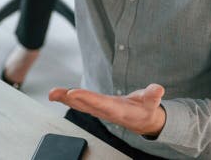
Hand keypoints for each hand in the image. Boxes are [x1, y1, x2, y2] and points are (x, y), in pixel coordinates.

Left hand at [48, 83, 166, 136]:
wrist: (144, 121)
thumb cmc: (147, 110)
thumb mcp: (153, 103)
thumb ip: (153, 96)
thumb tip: (158, 89)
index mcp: (119, 111)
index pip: (101, 104)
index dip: (88, 99)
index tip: (74, 93)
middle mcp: (106, 112)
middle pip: (86, 106)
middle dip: (71, 99)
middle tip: (55, 93)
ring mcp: (100, 110)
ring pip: (81, 105)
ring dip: (65, 99)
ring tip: (52, 93)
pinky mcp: (97, 107)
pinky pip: (80, 103)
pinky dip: (68, 98)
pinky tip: (58, 94)